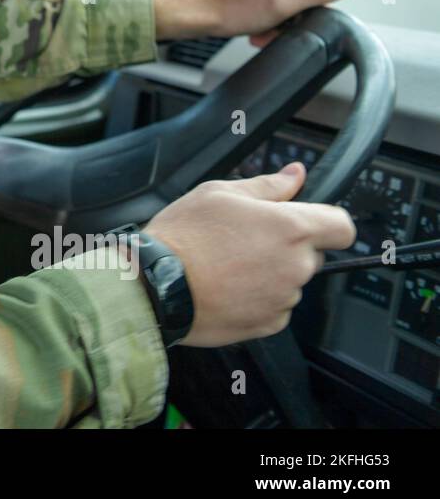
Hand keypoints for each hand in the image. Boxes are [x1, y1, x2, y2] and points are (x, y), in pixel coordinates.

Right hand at [142, 163, 355, 346]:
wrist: (155, 285)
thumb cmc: (183, 236)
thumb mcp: (218, 193)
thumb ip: (267, 185)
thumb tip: (296, 174)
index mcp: (290, 227)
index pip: (343, 227)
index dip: (327, 221)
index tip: (308, 221)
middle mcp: (296, 265)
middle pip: (312, 254)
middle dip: (288, 246)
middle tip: (245, 240)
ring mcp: (284, 298)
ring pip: (291, 281)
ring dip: (271, 273)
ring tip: (228, 265)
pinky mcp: (269, 324)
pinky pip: (276, 306)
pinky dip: (258, 298)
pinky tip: (227, 286)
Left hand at [152, 0, 357, 45]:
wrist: (194, 13)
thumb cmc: (233, 8)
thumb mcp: (283, 2)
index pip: (315, 0)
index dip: (301, 20)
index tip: (282, 25)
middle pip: (296, 7)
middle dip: (282, 25)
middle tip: (263, 31)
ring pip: (278, 14)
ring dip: (268, 28)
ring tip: (251, 30)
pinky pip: (261, 14)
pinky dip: (255, 25)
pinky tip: (244, 28)